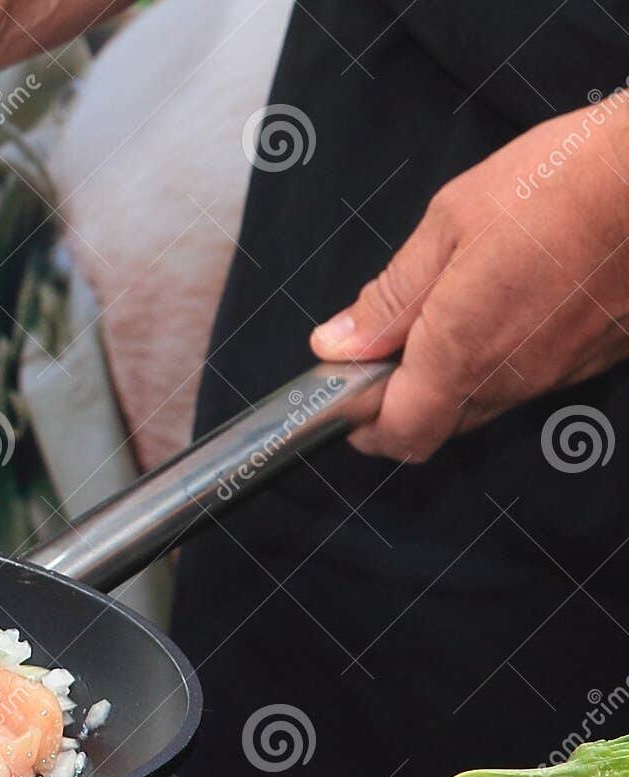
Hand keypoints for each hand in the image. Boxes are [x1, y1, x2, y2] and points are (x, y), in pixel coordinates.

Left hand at [310, 102, 628, 459]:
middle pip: (440, 423)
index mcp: (462, 352)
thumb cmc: (563, 181)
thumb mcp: (450, 223)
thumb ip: (391, 296)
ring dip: (454, 375)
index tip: (345, 389)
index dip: (362, 423)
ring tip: (450, 307)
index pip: (399, 434)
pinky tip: (508, 299)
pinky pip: (534, 376)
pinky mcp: (600, 356)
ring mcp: (562, 372)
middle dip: (403, 399)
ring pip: (488, 401)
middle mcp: (513, 379)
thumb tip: (338, 343)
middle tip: (388, 343)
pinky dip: (505, 356)